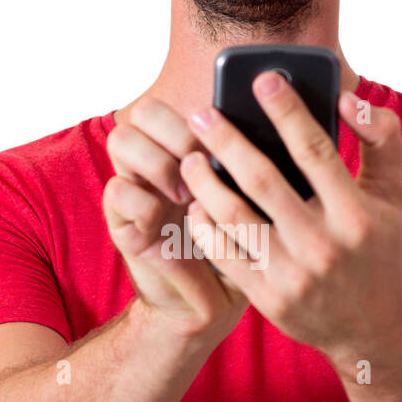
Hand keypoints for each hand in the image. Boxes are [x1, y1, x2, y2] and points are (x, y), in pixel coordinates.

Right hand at [104, 96, 248, 342]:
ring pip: (122, 141)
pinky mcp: (123, 225)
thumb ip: (262, 164)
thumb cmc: (246, 249)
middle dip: (176, 130)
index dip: (195, 112)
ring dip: (159, 162)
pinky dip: (146, 201)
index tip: (228, 139)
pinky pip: (117, 191)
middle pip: (143, 111)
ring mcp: (135, 191)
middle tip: (202, 160)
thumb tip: (285, 124)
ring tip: (186, 194)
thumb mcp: (260, 202)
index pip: (178, 98)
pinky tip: (171, 221)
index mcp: (187, 152)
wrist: (214, 303)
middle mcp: (155, 164)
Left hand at [177, 74, 401, 370]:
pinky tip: (196, 203)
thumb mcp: (393, 193)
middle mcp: (323, 245)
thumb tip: (345, 98)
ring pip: (234, 217)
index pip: (315, 151)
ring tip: (189, 158)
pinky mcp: (269, 300)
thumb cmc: (380, 246)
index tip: (262, 80)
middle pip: (262, 180)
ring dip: (205, 182)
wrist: (377, 329)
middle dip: (226, 140)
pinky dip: (204, 225)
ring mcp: (293, 276)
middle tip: (201, 114)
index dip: (287, 111)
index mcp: (356, 214)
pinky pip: (224, 254)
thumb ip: (380, 138)